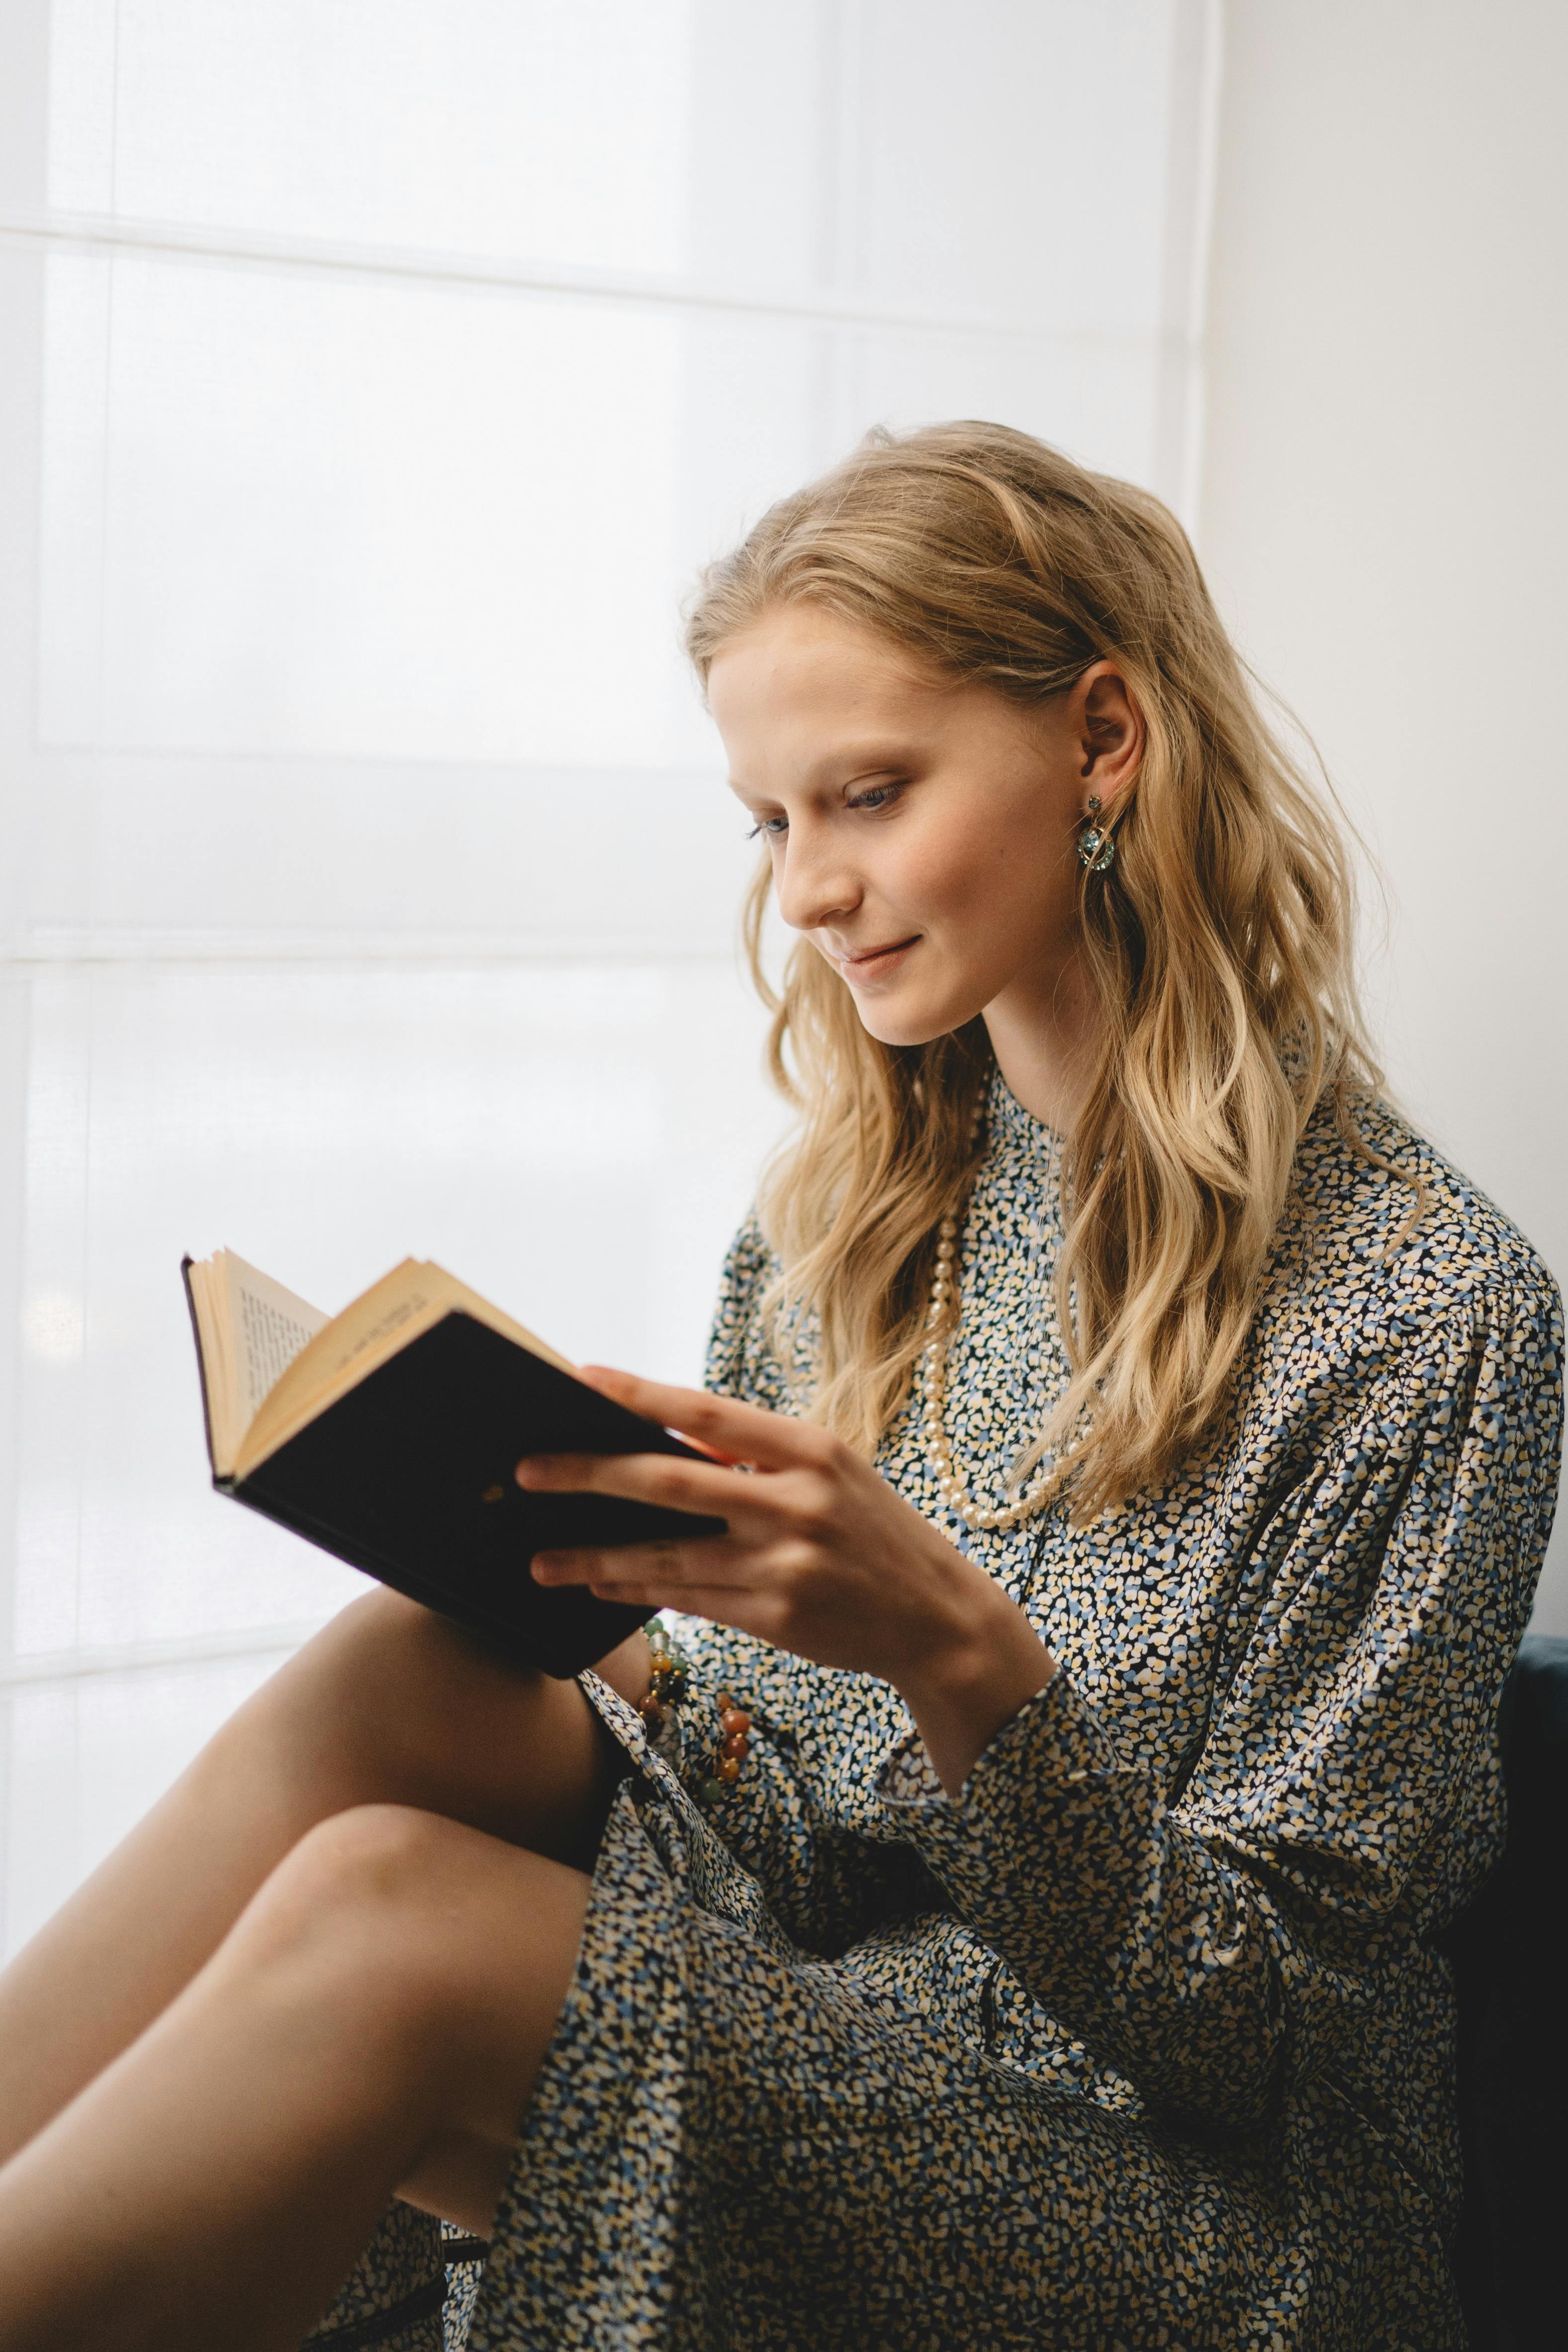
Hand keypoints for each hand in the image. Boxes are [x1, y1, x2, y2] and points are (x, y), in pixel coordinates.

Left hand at [518, 1369, 1053, 1794]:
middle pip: (670, 1482)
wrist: (937, 1616)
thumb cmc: (872, 1531)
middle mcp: (795, 1501)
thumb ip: (755, 1456)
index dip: (640, 1394)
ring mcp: (785, 1563)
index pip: (708, 1411)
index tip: (580, 1379)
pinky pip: (687, 1601)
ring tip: (540, 1556)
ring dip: (595, 1556)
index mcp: (810, 1449)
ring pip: (666, 1555)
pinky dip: (636, 1592)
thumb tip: (661, 1442)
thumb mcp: (831, 1473)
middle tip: (528, 1471)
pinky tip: (597, 1587)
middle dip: (590, 1475)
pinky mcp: (776, 1616)